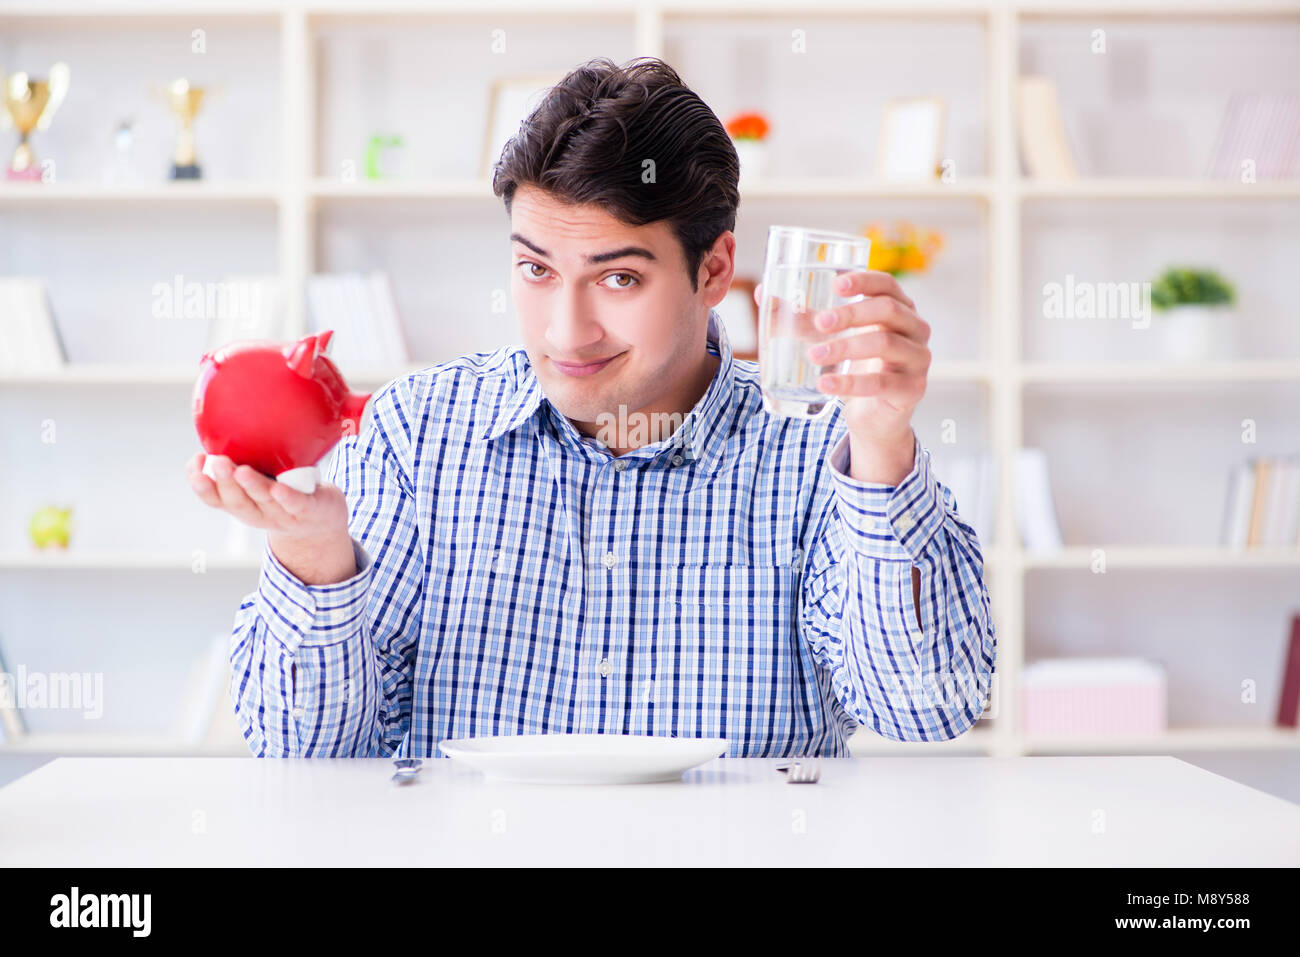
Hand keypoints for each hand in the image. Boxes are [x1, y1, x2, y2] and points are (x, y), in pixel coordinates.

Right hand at [185, 451, 348, 541]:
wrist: (323, 521)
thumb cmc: (287, 492)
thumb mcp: (264, 477)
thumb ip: (246, 456)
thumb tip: (229, 410)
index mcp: (243, 505)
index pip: (214, 498)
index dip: (201, 483)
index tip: (197, 459)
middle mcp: (259, 514)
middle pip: (237, 501)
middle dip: (225, 482)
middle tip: (217, 462)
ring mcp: (283, 516)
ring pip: (265, 502)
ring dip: (252, 487)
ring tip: (241, 470)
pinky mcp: (309, 512)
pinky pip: (297, 505)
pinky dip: (286, 497)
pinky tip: (279, 488)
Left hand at [755, 270, 929, 481]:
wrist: (876, 416)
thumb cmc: (857, 366)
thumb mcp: (831, 338)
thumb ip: (802, 318)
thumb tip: (761, 294)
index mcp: (899, 308)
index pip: (887, 285)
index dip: (864, 280)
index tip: (836, 283)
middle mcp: (915, 329)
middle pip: (887, 310)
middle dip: (851, 313)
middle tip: (819, 323)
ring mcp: (918, 359)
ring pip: (886, 343)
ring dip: (846, 347)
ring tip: (814, 356)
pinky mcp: (912, 388)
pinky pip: (882, 383)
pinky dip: (850, 383)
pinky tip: (825, 384)